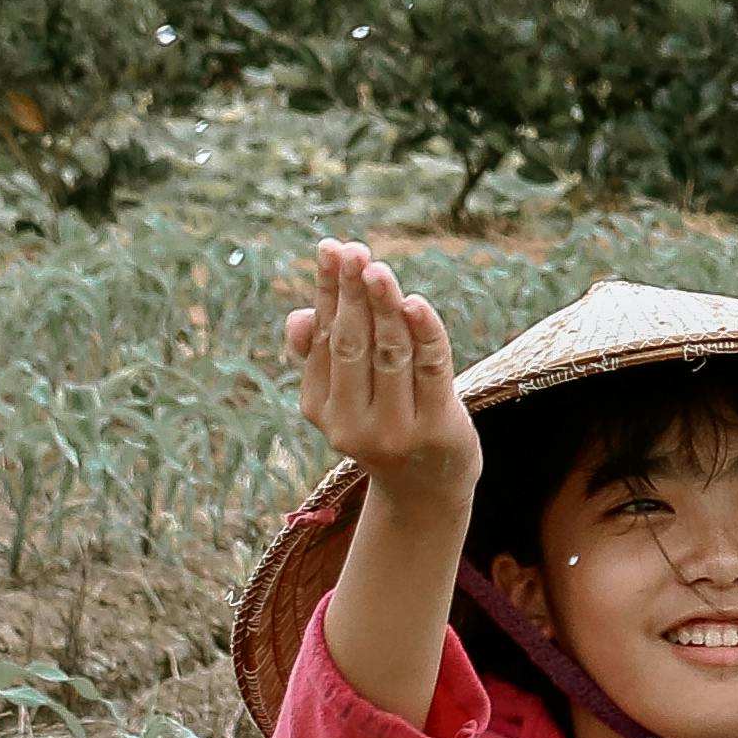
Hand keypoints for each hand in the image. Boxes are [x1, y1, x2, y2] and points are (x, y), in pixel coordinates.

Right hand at [285, 242, 478, 505]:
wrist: (427, 489)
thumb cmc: (385, 423)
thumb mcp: (345, 396)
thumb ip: (322, 355)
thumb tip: (300, 317)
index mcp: (320, 407)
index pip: (324, 338)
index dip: (329, 290)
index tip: (332, 248)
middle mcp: (351, 424)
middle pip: (352, 344)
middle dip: (353, 293)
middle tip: (355, 251)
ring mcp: (395, 430)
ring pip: (390, 355)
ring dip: (385, 307)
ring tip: (380, 269)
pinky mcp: (437, 429)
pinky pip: (431, 371)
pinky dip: (424, 334)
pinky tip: (415, 304)